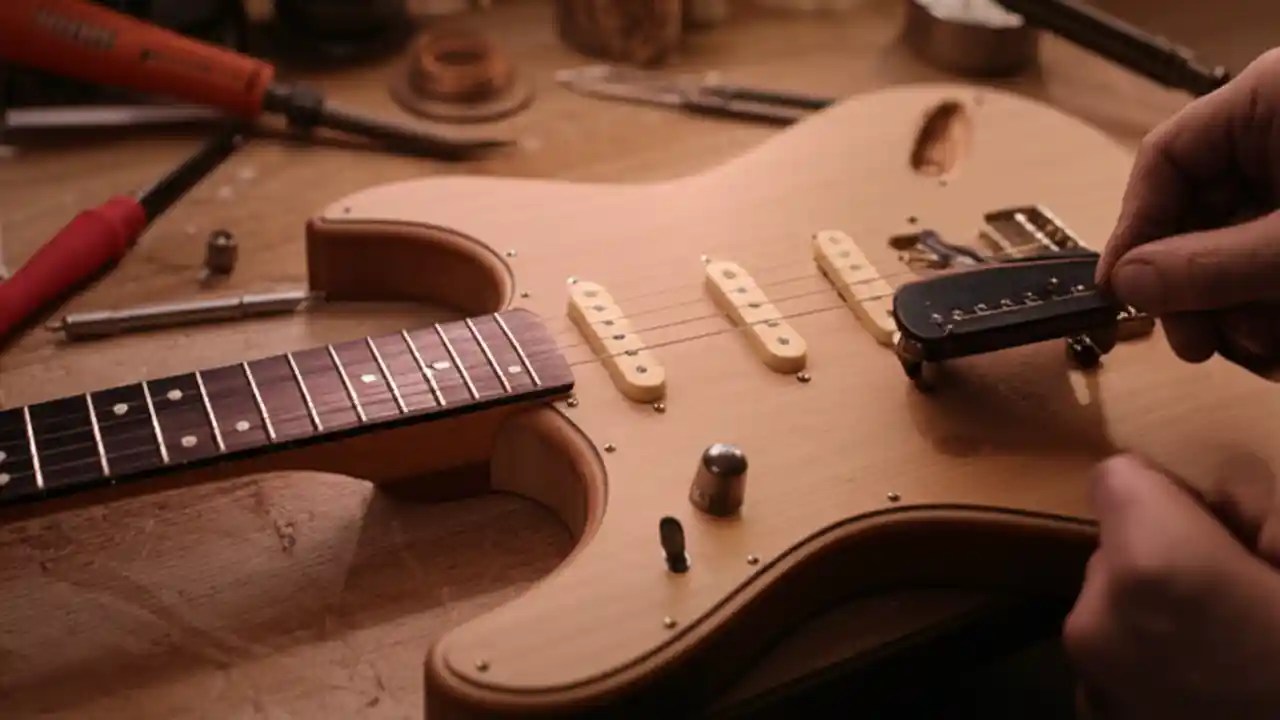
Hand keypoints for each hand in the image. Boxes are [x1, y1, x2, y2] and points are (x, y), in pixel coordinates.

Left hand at [1063, 454, 1279, 719]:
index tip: (1213, 525)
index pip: (1116, 478)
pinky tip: (1207, 694)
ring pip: (1110, 609)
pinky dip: (1149, 667)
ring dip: (1153, 616)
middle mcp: (1096, 617)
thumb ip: (1262, 508)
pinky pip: (1114, 664)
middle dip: (1164, 558)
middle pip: (1113, 549)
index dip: (1167, 493)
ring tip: (1228, 656)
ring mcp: (1091, 680)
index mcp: (1151, 563)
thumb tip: (1217, 496)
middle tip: (1238, 599)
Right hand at [1096, 50, 1279, 376]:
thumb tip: (1125, 284)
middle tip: (1195, 343)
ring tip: (1257, 346)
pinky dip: (1267, 300)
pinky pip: (1272, 257)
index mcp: (1271, 100)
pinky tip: (1277, 336)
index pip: (1165, 157)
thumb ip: (1210, 265)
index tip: (1121, 292)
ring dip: (1233, 305)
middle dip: (1193, 286)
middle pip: (1199, 209)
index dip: (1134, 228)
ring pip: (1236, 244)